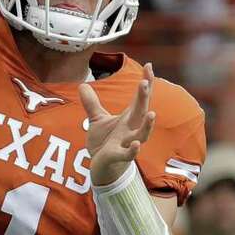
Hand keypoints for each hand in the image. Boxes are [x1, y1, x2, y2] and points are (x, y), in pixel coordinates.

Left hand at [80, 64, 155, 187]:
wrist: (102, 168)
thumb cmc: (104, 144)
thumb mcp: (96, 120)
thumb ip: (92, 103)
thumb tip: (82, 85)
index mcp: (128, 118)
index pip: (140, 99)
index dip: (146, 83)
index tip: (149, 66)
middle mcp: (131, 129)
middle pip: (141, 112)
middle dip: (144, 98)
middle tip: (145, 82)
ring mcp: (127, 144)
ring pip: (141, 135)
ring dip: (147, 126)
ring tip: (153, 114)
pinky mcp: (119, 157)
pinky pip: (129, 155)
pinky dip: (133, 151)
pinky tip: (135, 145)